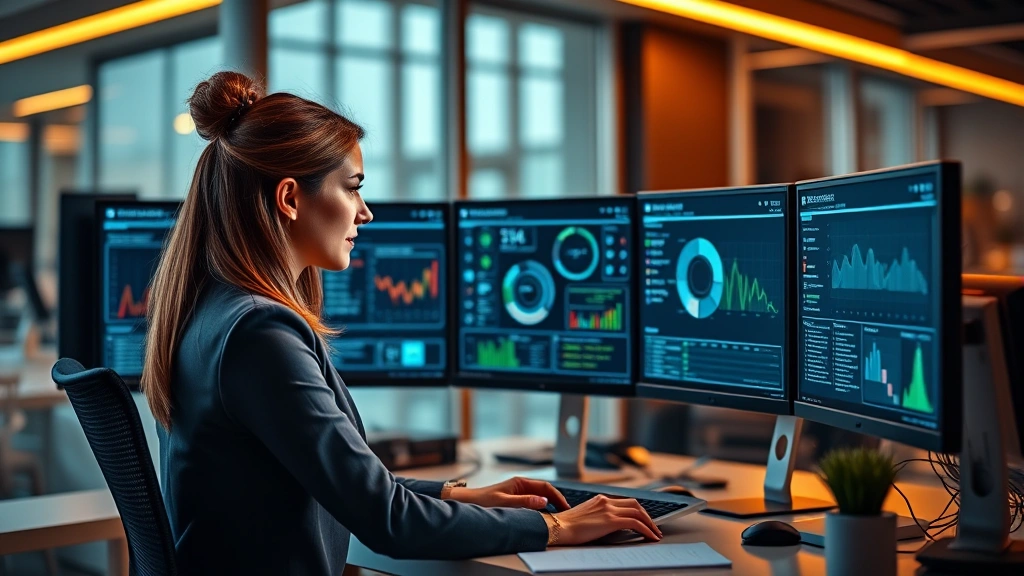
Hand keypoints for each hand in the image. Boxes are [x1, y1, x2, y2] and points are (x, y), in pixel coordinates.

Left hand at [447, 477, 570, 510]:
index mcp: (520, 482)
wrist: (467, 502)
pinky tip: (544, 514)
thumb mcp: (504, 502)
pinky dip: (541, 506)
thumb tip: (543, 501)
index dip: (557, 496)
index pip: (545, 486)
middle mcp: (520, 485)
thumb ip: (524, 502)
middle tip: (566, 512)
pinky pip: (533, 501)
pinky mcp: (515, 499)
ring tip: (558, 514)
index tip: (565, 507)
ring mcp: (518, 491)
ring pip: (540, 495)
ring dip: (550, 503)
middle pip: (545, 490)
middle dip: (556, 499)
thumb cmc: (483, 501)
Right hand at [550, 494, 661, 544]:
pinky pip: (635, 523)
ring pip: (638, 512)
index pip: (625, 502)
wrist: (558, 528)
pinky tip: (650, 537)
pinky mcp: (610, 520)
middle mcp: (606, 501)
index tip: (644, 520)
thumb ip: (598, 516)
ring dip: (650, 524)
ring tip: (655, 534)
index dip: (638, 511)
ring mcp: (609, 509)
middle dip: (647, 516)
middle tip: (653, 527)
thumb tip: (608, 526)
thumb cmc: (567, 527)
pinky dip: (646, 530)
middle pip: (635, 504)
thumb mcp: (585, 517)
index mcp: (600, 499)